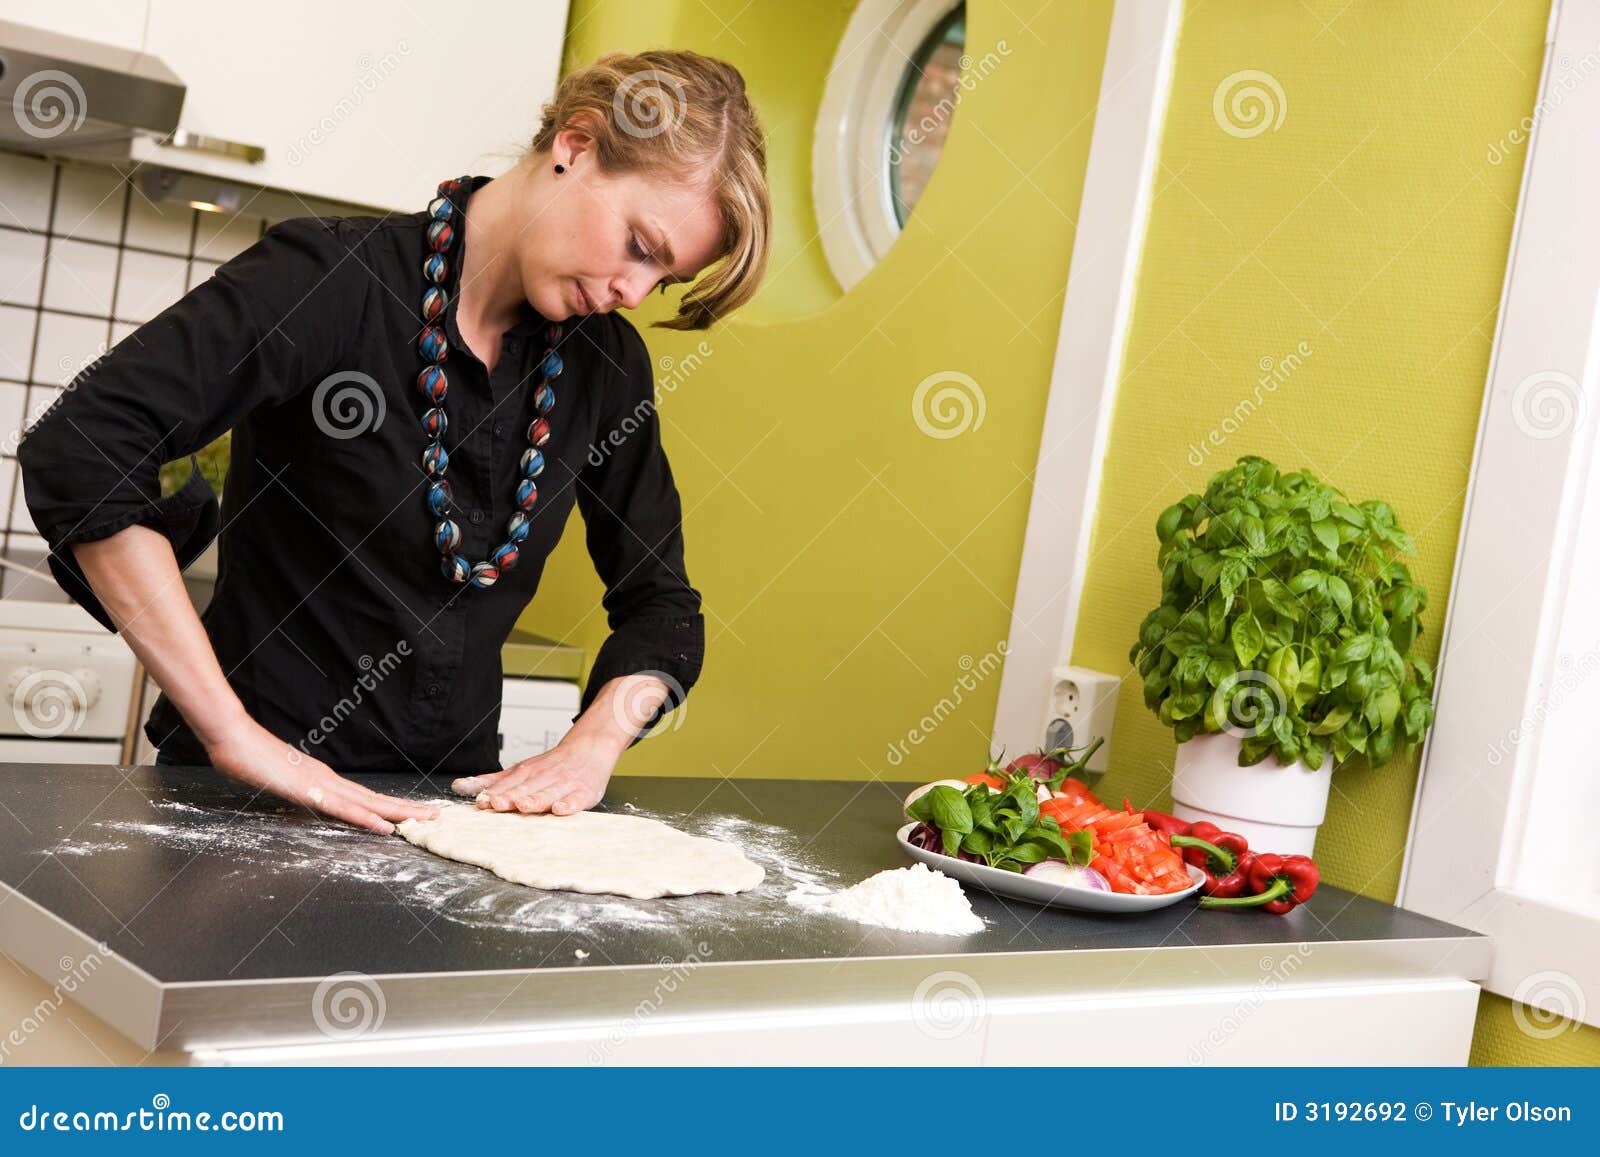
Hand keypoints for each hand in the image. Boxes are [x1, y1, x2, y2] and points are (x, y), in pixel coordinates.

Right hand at [203, 718, 438, 833]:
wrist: (230, 735)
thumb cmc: (247, 756)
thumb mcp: (275, 780)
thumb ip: (291, 789)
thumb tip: (300, 797)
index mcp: (322, 779)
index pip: (363, 796)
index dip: (388, 805)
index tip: (410, 812)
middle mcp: (328, 780)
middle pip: (375, 799)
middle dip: (406, 809)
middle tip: (435, 815)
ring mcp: (320, 784)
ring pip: (368, 804)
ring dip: (399, 813)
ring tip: (425, 820)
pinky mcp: (308, 791)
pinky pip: (344, 809)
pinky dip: (367, 819)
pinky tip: (385, 827)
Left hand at [450, 732, 619, 815]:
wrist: (589, 749)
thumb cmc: (553, 765)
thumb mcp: (521, 768)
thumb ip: (492, 781)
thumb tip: (459, 786)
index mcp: (527, 773)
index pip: (508, 784)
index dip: (494, 793)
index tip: (481, 801)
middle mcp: (543, 778)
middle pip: (525, 789)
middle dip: (510, 797)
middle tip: (496, 803)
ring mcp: (564, 785)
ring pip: (547, 793)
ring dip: (535, 800)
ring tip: (524, 806)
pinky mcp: (583, 793)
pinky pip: (576, 800)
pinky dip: (569, 804)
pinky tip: (560, 809)